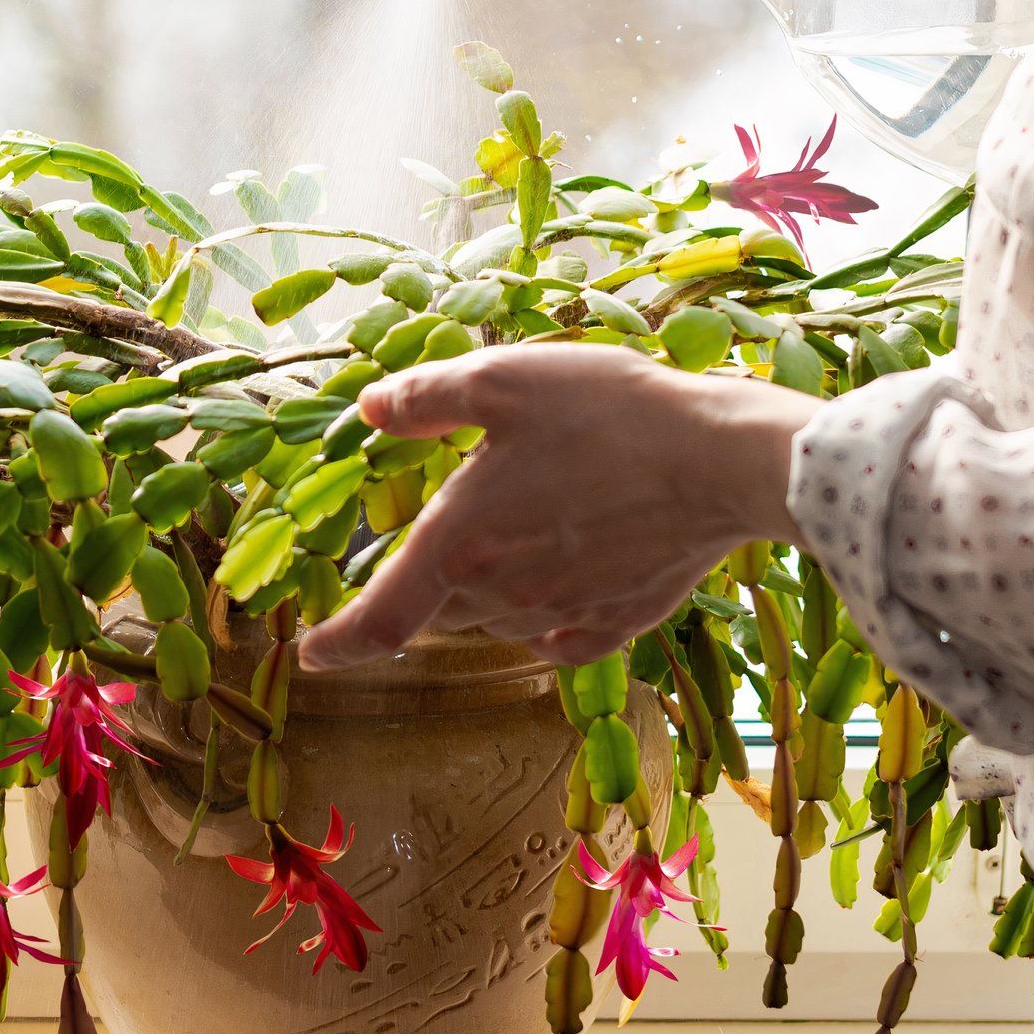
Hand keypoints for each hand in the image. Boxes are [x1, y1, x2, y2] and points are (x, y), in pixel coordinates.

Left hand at [298, 346, 817, 671]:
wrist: (724, 462)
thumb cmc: (611, 413)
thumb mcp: (505, 379)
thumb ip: (427, 398)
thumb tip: (370, 410)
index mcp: (460, 543)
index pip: (378, 620)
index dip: (336, 644)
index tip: (309, 655)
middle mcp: (503, 594)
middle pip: (439, 613)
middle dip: (427, 586)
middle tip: (451, 531)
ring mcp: (562, 614)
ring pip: (497, 622)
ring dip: (488, 592)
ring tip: (522, 528)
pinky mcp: (617, 622)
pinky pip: (559, 637)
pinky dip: (545, 618)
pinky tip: (564, 582)